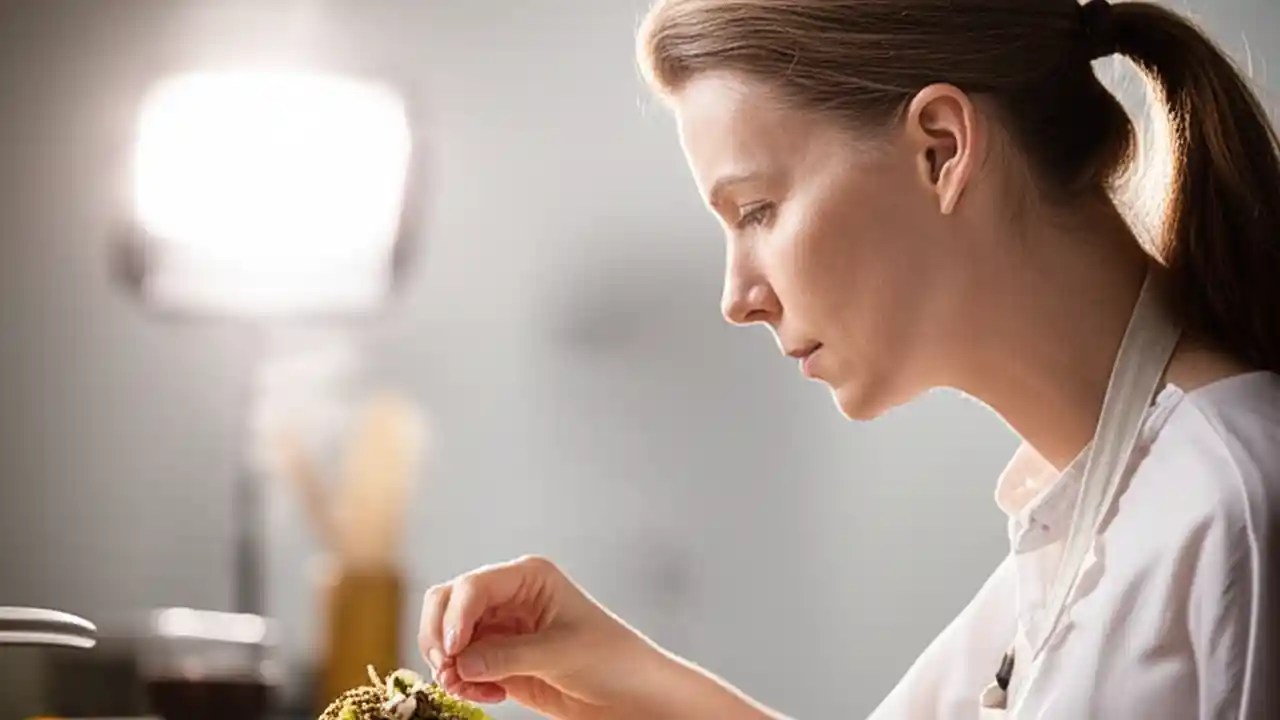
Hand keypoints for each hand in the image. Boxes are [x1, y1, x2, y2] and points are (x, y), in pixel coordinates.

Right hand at [418, 555, 661, 719]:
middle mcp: (508, 595)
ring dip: (448, 664)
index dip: (455, 616)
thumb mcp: (561, 653)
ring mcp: (499, 626)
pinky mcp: (496, 657)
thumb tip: (459, 663)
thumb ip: (508, 656)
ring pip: (446, 635)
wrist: (630, 694)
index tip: (452, 651)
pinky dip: (461, 681)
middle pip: (446, 602)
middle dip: (439, 636)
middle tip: (446, 670)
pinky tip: (487, 695)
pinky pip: (460, 665)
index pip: (473, 586)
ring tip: (467, 688)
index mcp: (528, 577)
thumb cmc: (610, 659)